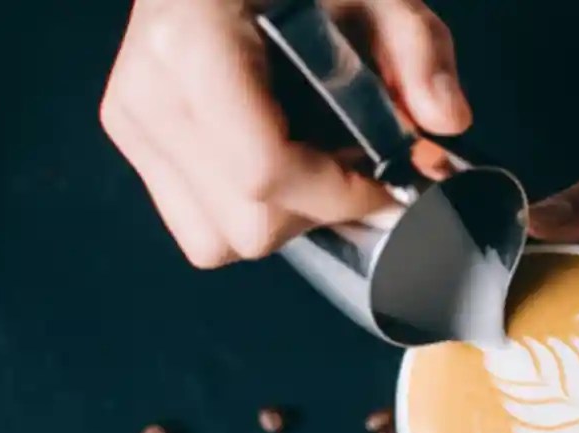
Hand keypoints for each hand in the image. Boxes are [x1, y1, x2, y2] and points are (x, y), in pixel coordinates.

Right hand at [100, 0, 470, 267]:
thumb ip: (417, 48)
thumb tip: (447, 120)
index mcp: (193, 45)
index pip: (266, 171)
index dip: (341, 193)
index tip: (386, 181)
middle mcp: (148, 93)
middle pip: (248, 223)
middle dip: (318, 209)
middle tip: (354, 165)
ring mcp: (131, 122)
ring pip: (219, 240)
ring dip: (282, 219)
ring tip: (313, 162)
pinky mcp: (131, 140)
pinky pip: (199, 225)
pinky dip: (248, 212)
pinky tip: (277, 163)